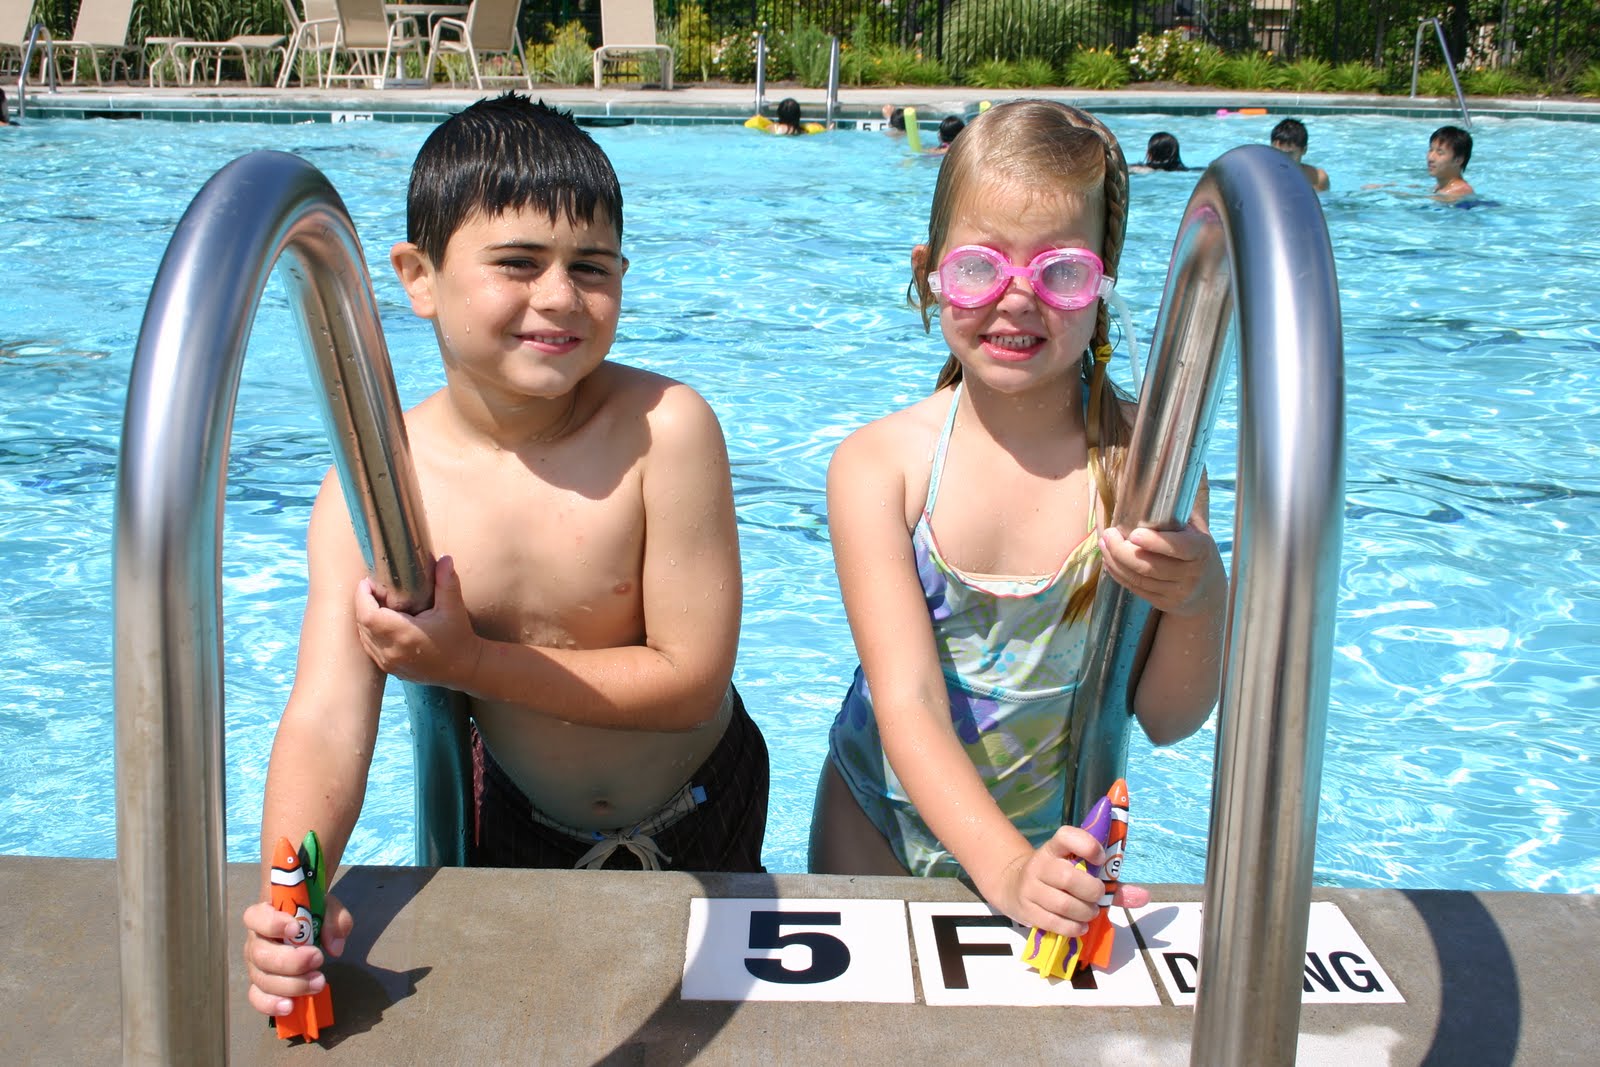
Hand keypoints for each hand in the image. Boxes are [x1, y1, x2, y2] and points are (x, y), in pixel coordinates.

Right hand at [242, 893, 351, 1018]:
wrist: (306, 924)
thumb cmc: (311, 911)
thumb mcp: (327, 906)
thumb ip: (334, 919)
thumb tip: (334, 948)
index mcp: (264, 914)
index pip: (255, 917)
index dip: (272, 924)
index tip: (296, 928)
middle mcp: (254, 940)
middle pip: (260, 954)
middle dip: (290, 961)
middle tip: (318, 959)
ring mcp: (255, 964)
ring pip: (262, 978)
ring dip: (291, 985)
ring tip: (318, 983)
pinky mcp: (261, 983)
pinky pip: (258, 997)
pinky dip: (271, 1004)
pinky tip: (290, 1006)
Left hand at [353, 554, 481, 688]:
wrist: (464, 669)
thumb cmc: (459, 638)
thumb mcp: (454, 608)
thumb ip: (447, 582)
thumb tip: (445, 558)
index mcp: (404, 635)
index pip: (367, 615)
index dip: (362, 596)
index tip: (369, 582)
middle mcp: (392, 651)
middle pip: (362, 624)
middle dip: (363, 604)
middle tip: (374, 589)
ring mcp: (389, 663)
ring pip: (363, 637)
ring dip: (365, 619)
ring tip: (377, 603)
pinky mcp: (390, 669)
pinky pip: (370, 648)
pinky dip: (370, 633)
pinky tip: (381, 622)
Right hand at [992, 827, 1149, 935]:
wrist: (1014, 887)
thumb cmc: (1057, 880)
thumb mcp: (1080, 873)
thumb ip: (1112, 885)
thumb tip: (1144, 897)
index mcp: (1056, 848)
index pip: (1067, 836)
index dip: (1086, 845)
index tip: (1100, 859)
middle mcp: (1040, 864)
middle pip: (1068, 877)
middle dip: (1091, 892)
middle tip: (1097, 898)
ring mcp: (1031, 887)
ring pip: (1063, 904)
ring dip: (1085, 913)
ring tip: (1089, 914)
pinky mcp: (1026, 909)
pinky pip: (1054, 922)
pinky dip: (1073, 928)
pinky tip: (1079, 926)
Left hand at [1099, 523, 1225, 617]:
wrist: (1208, 591)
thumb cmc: (1197, 551)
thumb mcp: (1198, 531)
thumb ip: (1180, 514)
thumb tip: (1155, 485)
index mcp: (1200, 551)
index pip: (1178, 547)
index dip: (1155, 542)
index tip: (1133, 533)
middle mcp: (1190, 574)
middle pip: (1149, 565)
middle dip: (1122, 550)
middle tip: (1108, 534)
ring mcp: (1176, 592)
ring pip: (1138, 578)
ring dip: (1115, 561)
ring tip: (1104, 543)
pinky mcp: (1162, 602)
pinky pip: (1135, 588)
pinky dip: (1118, 574)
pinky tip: (1109, 561)